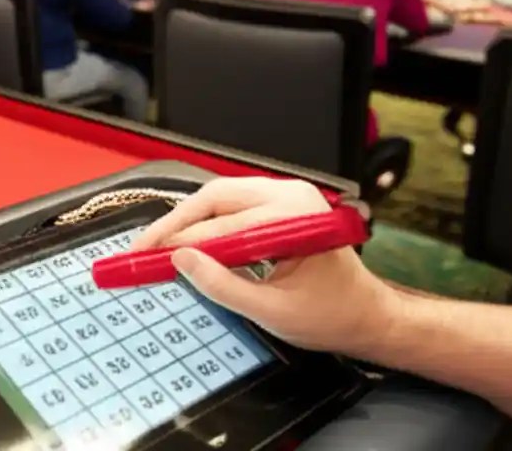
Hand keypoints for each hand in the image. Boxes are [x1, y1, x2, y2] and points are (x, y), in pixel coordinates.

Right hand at [128, 177, 399, 356]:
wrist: (368, 315)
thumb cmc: (330, 316)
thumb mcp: (272, 312)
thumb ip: (223, 286)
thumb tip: (179, 261)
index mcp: (294, 216)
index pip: (221, 225)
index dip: (178, 241)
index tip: (144, 256)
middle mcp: (289, 194)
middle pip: (215, 197)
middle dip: (174, 224)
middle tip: (142, 248)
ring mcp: (286, 195)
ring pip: (219, 197)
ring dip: (187, 221)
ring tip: (156, 245)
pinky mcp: (280, 204)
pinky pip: (232, 205)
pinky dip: (205, 222)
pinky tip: (186, 241)